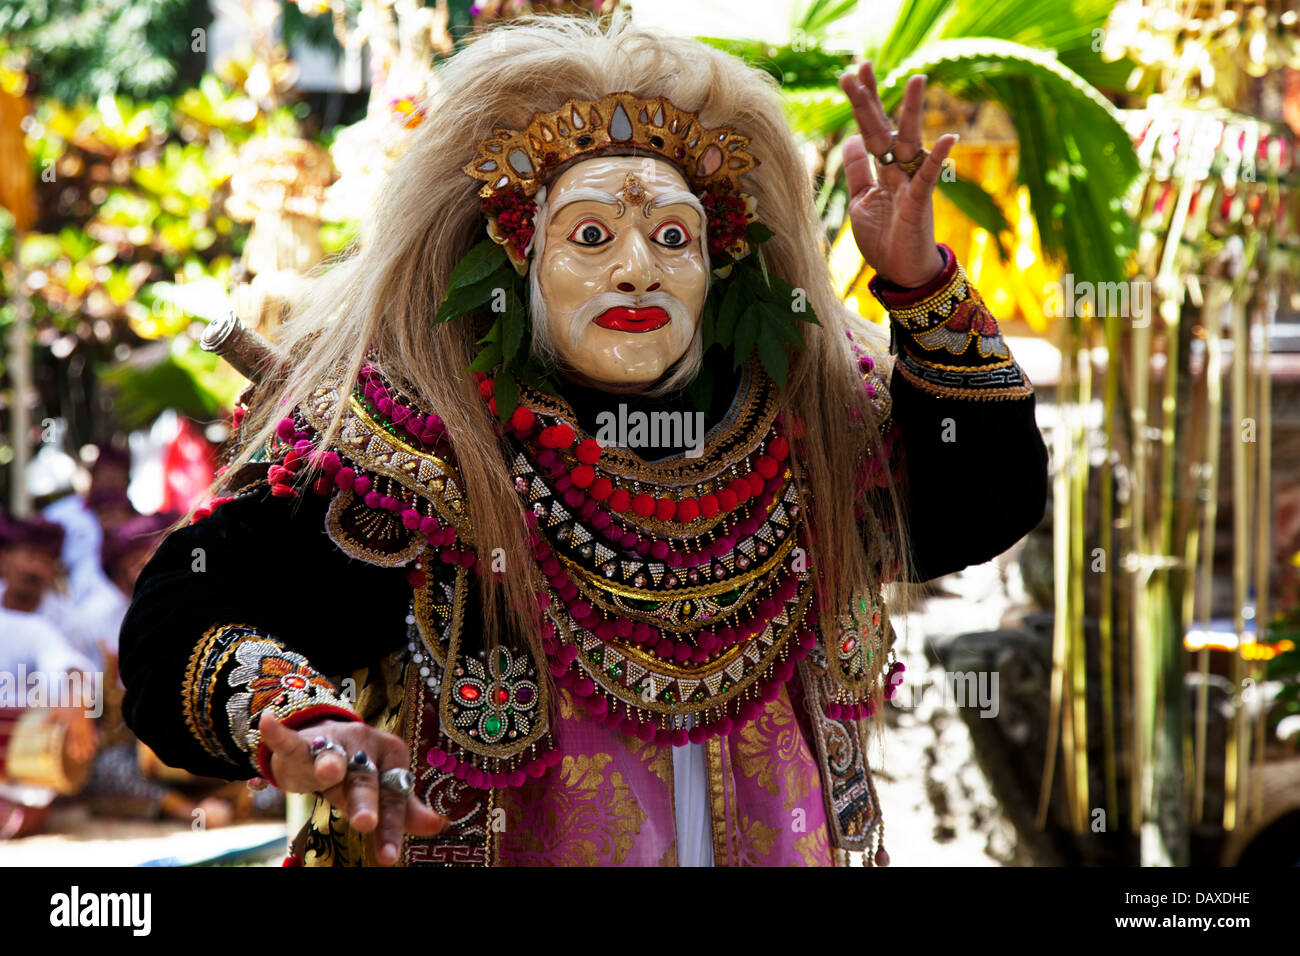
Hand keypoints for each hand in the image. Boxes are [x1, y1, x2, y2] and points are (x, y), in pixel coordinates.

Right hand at [260, 710, 447, 865]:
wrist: (327, 739)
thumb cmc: (359, 773)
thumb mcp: (382, 789)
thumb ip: (405, 809)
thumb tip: (439, 826)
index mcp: (391, 757)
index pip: (392, 799)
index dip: (390, 829)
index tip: (388, 858)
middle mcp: (366, 746)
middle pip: (365, 780)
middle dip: (364, 802)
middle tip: (365, 823)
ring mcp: (334, 741)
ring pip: (332, 757)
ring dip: (330, 762)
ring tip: (328, 771)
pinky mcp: (303, 741)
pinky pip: (290, 740)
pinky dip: (278, 734)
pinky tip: (268, 724)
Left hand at [838, 64, 957, 288]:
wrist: (902, 273)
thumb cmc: (883, 238)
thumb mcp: (859, 201)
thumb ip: (857, 171)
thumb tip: (852, 140)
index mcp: (881, 169)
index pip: (869, 129)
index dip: (861, 103)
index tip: (851, 74)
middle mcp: (897, 169)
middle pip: (883, 126)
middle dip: (871, 98)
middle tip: (861, 64)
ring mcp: (910, 183)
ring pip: (910, 142)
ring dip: (911, 112)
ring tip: (916, 80)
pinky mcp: (920, 203)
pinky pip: (929, 177)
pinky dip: (939, 158)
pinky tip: (949, 137)